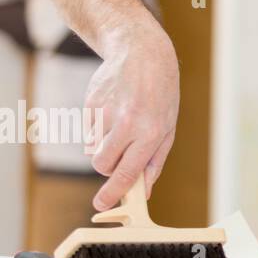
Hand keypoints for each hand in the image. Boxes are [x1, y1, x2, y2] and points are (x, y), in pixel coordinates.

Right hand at [86, 26, 179, 210]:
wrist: (141, 53)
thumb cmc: (161, 92)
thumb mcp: (168, 126)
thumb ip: (155, 161)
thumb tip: (144, 190)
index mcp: (149, 132)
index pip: (126, 173)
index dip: (112, 193)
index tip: (101, 204)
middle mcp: (126, 125)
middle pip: (102, 165)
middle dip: (108, 167)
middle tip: (122, 152)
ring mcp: (105, 114)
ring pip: (94, 150)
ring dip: (105, 146)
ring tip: (123, 123)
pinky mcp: (90, 105)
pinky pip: (88, 132)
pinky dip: (98, 129)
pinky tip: (114, 110)